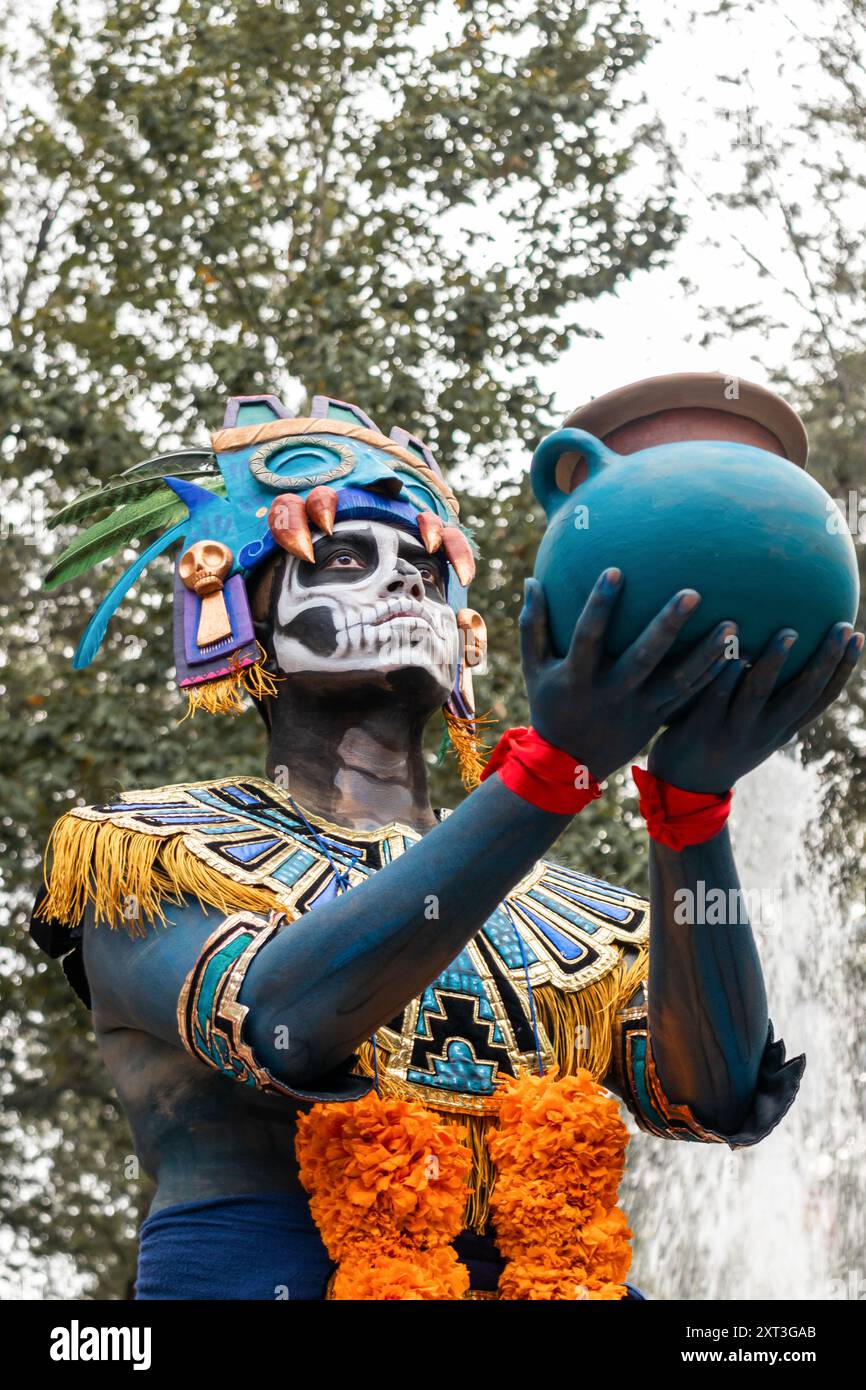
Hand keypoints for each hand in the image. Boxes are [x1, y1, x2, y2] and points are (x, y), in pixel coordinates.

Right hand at [520, 570, 734, 782]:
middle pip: (643, 657)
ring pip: (677, 681)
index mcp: (578, 677)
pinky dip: (713, 677)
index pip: (587, 637)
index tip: (615, 570)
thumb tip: (531, 579)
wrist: (572, 765)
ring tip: (733, 624)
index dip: (599, 606)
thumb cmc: (551, 705)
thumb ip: (532, 625)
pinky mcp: (657, 719)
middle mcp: (611, 693)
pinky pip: (689, 697)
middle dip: (668, 626)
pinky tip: (738, 654)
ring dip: (706, 654)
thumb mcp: (534, 669)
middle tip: (693, 592)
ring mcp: (638, 709)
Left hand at [648, 622, 863, 793]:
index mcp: (782, 729)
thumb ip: (777, 703)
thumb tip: (800, 664)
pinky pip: (714, 698)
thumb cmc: (724, 744)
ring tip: (788, 632)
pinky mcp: (700, 728)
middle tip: (841, 626)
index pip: (821, 698)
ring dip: (775, 662)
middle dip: (825, 660)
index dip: (842, 669)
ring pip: (758, 694)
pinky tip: (734, 650)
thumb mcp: (759, 731)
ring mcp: (732, 730)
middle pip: (802, 694)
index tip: (858, 637)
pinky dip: (725, 676)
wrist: (682, 786)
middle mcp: (764, 731)